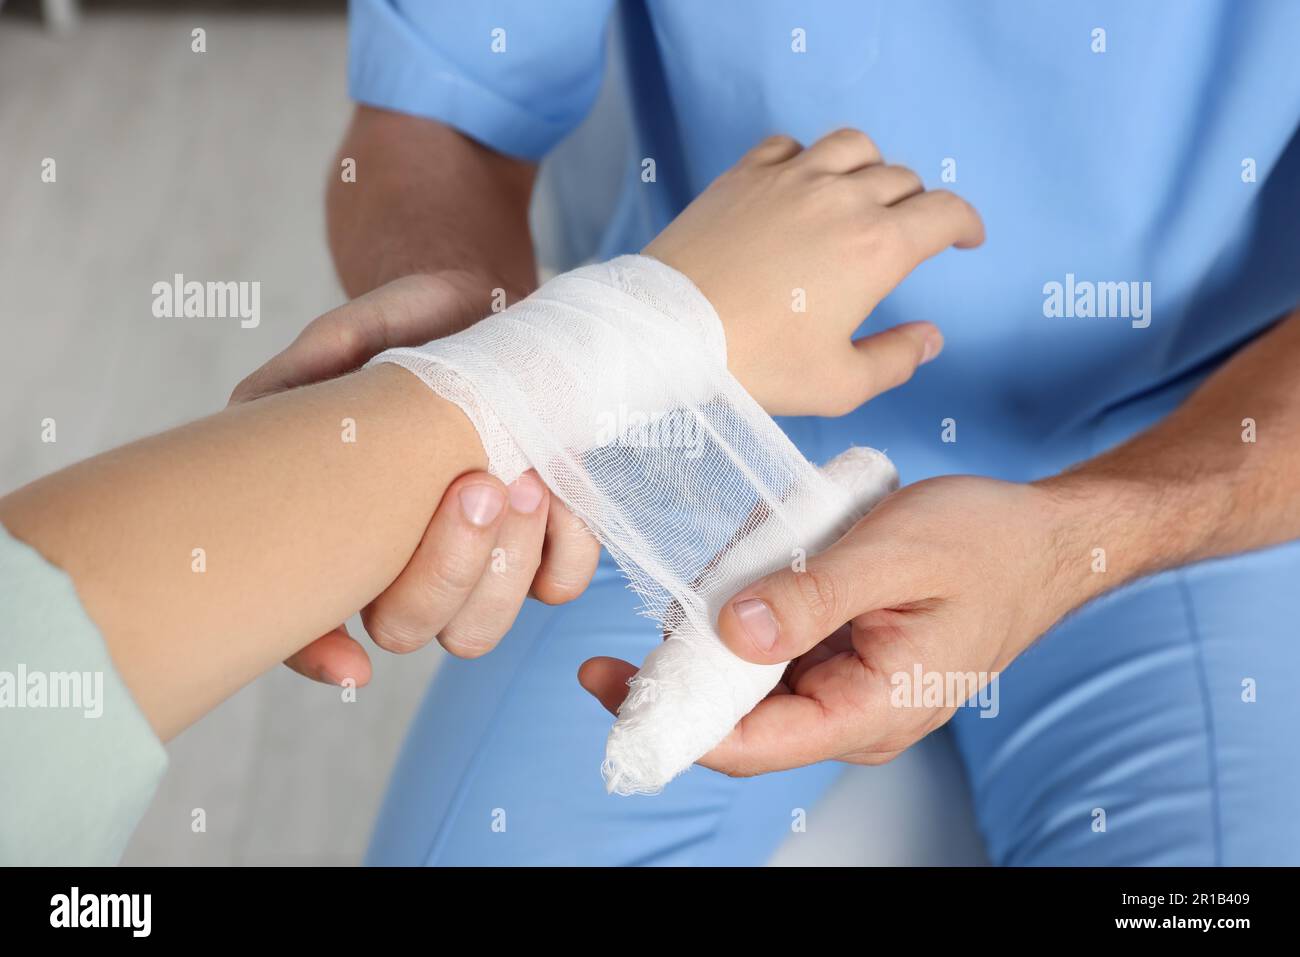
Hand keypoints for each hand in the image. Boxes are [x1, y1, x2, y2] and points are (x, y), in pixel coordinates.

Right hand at [231, 274, 598, 684]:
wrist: (477, 306)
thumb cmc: (394, 334)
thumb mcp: (335, 344)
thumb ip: (292, 383)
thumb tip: (259, 416)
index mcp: (337, 534)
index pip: (307, 620)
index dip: (319, 654)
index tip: (351, 662)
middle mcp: (401, 564)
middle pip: (411, 626)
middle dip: (448, 568)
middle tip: (477, 485)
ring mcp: (474, 563)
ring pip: (482, 624)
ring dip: (506, 562)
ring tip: (521, 477)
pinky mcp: (541, 545)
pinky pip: (559, 584)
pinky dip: (566, 544)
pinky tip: (556, 483)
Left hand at [580, 476, 1085, 773]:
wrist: (1045, 537)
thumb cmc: (984, 544)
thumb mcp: (892, 555)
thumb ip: (810, 596)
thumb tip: (727, 632)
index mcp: (869, 710)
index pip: (748, 745)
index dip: (669, 721)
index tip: (602, 683)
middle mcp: (851, 714)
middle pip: (736, 714)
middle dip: (688, 657)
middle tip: (666, 595)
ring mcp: (845, 686)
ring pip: (748, 672)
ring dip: (726, 618)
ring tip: (752, 547)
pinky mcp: (840, 655)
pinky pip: (773, 641)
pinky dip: (755, 599)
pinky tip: (772, 549)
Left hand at [644, 129, 983, 415]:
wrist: (667, 333)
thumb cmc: (754, 364)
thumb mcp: (838, 385)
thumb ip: (897, 360)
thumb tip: (930, 337)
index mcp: (877, 247)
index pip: (944, 213)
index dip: (965, 224)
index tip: (966, 238)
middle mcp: (841, 199)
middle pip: (902, 180)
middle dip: (917, 206)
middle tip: (908, 235)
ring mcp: (790, 179)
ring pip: (854, 147)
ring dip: (871, 167)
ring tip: (863, 195)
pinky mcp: (744, 175)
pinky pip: (790, 145)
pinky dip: (808, 157)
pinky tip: (801, 182)